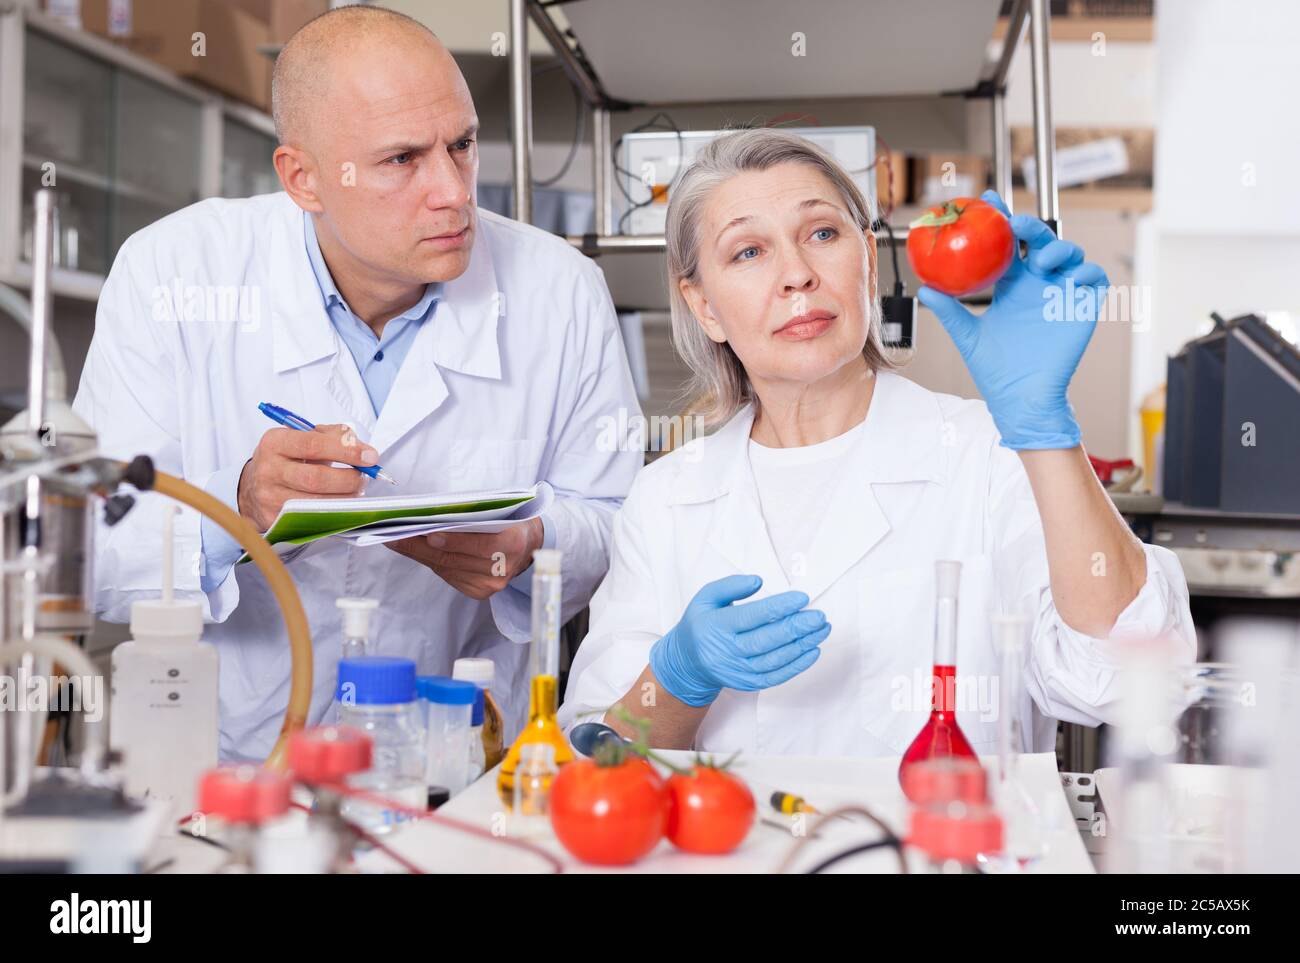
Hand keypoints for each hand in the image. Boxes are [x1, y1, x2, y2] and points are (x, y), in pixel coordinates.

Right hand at [237, 424, 374, 530]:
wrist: (254, 486)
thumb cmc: (288, 459)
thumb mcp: (303, 438)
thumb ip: (335, 436)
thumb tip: (364, 450)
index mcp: (275, 442)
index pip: (314, 444)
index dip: (346, 451)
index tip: (370, 456)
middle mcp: (268, 469)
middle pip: (316, 478)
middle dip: (349, 479)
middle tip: (364, 477)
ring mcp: (269, 497)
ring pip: (316, 502)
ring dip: (345, 498)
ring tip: (355, 490)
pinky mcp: (274, 519)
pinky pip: (311, 519)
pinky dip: (334, 513)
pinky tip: (342, 505)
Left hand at [385, 518, 543, 600]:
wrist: (532, 545)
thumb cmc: (512, 521)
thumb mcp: (503, 510)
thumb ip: (476, 514)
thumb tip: (436, 516)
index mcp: (514, 543)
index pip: (480, 544)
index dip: (452, 540)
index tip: (426, 533)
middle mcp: (503, 569)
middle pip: (455, 558)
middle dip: (421, 547)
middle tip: (395, 535)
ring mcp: (492, 585)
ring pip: (447, 568)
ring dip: (420, 555)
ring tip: (398, 541)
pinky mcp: (481, 592)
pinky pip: (450, 576)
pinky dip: (433, 563)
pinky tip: (417, 551)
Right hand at [649, 574, 828, 706]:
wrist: (688, 662)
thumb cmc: (701, 624)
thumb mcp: (706, 598)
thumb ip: (730, 585)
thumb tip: (758, 580)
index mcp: (716, 626)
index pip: (752, 616)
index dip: (779, 607)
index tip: (802, 598)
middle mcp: (726, 651)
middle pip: (766, 640)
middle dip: (796, 628)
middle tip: (819, 617)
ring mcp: (737, 670)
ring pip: (774, 660)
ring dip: (802, 645)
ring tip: (822, 630)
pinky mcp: (747, 683)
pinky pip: (775, 676)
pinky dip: (797, 666)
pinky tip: (812, 651)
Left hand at [917, 189, 1109, 449]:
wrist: (1020, 397)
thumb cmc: (995, 369)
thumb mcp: (967, 335)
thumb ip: (949, 310)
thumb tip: (925, 287)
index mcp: (1012, 284)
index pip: (1007, 243)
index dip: (1000, 219)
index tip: (986, 200)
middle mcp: (1038, 283)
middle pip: (1040, 240)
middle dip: (1030, 225)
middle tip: (1015, 224)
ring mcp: (1062, 293)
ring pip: (1070, 252)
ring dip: (1057, 248)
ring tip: (1038, 260)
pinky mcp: (1083, 307)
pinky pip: (1094, 278)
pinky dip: (1086, 272)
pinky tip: (1068, 280)